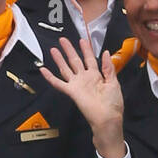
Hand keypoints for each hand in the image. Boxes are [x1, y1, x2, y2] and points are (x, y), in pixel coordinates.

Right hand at [39, 37, 124, 157]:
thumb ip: (108, 67)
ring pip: (66, 69)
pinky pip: (58, 83)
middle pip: (75, 61)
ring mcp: (77, 84)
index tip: (82, 40)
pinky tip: (43, 70)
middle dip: (69, 50)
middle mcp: (85, 78)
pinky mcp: (71, 92)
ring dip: (59, 59)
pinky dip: (50, 77)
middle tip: (63, 40)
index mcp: (96, 75)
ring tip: (53, 49)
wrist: (107, 118)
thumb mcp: (114, 82)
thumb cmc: (113, 103)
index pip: (89, 59)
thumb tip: (105, 52)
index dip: (86, 49)